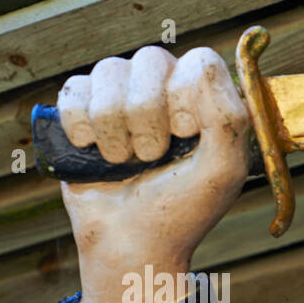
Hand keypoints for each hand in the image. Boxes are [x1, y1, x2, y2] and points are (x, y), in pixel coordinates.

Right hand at [57, 46, 249, 302]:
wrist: (132, 243)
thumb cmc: (183, 211)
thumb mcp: (224, 172)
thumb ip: (230, 119)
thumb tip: (201, 66)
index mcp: (206, 100)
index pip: (197, 61)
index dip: (187, 98)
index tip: (187, 138)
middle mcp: (165, 88)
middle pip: (150, 60)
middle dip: (148, 117)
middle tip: (153, 157)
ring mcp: (122, 95)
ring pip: (108, 71)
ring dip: (115, 128)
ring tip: (126, 161)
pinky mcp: (82, 108)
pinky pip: (73, 89)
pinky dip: (82, 127)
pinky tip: (93, 152)